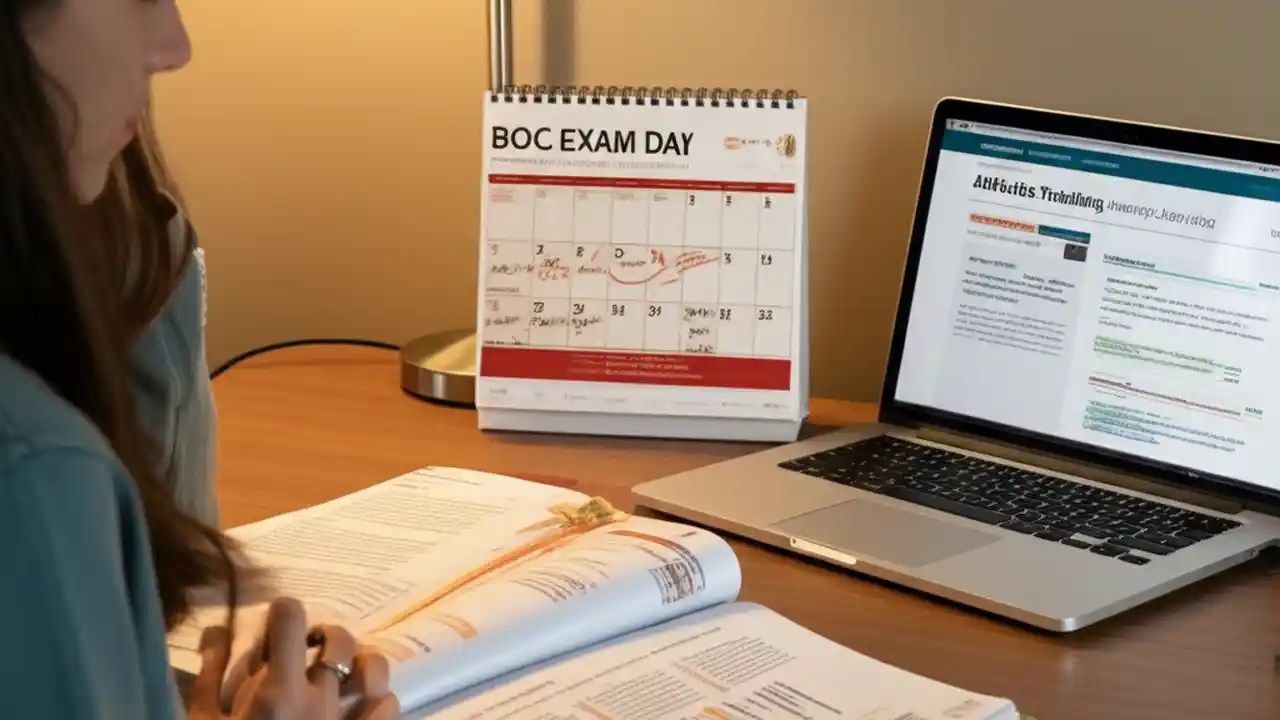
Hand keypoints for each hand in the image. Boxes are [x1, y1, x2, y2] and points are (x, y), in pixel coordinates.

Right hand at [188, 597, 398, 719]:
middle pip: (336, 639)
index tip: (274, 625)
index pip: (291, 617)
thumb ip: (212, 673)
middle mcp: (321, 698)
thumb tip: (216, 628)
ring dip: (357, 660)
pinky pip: (389, 706)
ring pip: (374, 667)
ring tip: (336, 671)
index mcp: (278, 690)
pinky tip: (357, 704)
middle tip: (301, 650)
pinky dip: (378, 698)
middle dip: (317, 635)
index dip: (281, 613)